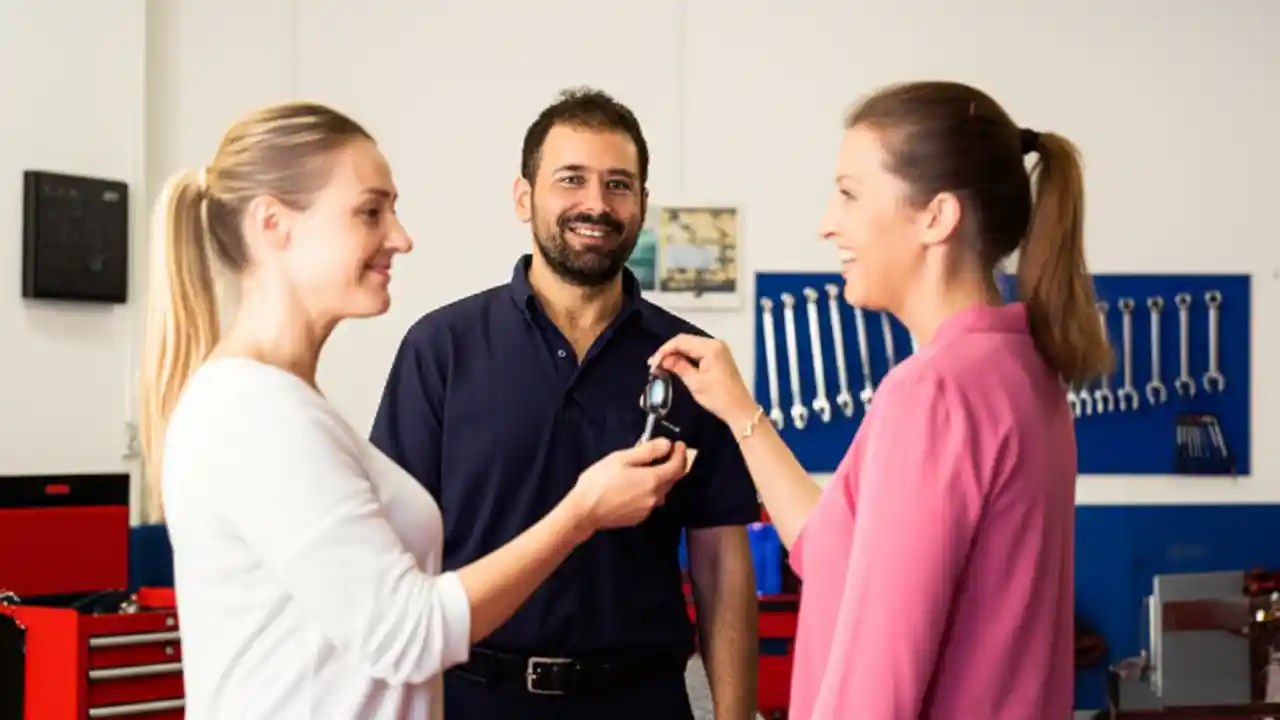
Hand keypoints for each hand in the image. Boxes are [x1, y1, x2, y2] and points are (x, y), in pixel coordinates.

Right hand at [571, 438, 688, 531]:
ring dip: (660, 478)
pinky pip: (651, 500)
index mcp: (653, 480)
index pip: (678, 466)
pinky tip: (635, 485)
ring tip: (646, 468)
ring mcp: (647, 509)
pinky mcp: (639, 517)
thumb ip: (648, 450)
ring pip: (662, 490)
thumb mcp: (622, 458)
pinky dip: (649, 490)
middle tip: (664, 453)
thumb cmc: (599, 482)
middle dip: (672, 465)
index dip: (681, 453)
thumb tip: (666, 444)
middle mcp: (655, 497)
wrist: (584, 512)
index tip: (679, 445)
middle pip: (672, 479)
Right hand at [648, 334, 756, 425]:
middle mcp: (715, 344)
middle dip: (669, 351)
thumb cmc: (720, 398)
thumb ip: (679, 367)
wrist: (739, 409)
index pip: (681, 341)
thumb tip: (664, 360)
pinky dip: (686, 357)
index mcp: (710, 348)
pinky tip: (676, 365)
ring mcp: (718, 349)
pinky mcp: (718, 356)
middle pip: (685, 341)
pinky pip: (697, 351)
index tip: (653, 363)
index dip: (664, 350)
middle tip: (655, 365)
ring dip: (676, 354)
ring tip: (662, 365)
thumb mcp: (695, 383)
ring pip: (690, 345)